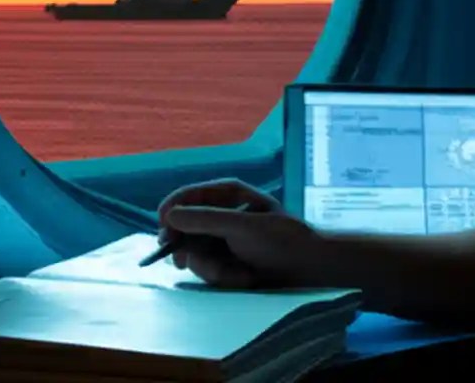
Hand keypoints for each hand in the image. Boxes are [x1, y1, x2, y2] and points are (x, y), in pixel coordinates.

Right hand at [156, 177, 319, 288]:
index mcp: (228, 194)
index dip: (171, 211)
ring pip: (193, 254)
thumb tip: (170, 215)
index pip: (186, 196)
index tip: (165, 230)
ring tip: (240, 274)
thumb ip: (207, 220)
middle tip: (187, 262)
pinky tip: (244, 279)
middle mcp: (221, 214)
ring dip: (213, 269)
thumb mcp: (244, 227)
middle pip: (183, 229)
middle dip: (191, 250)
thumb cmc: (282, 240)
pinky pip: (207, 270)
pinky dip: (223, 277)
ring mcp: (222, 239)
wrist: (309, 268)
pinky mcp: (225, 260)